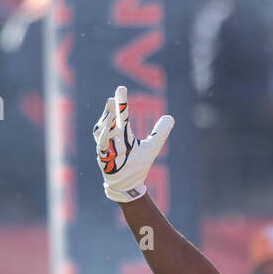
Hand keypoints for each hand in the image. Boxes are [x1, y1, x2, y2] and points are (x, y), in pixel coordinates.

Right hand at [93, 84, 172, 202]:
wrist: (129, 185)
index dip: (121, 102)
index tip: (121, 89)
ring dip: (106, 123)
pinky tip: (107, 132)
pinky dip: (104, 141)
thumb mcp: (152, 147)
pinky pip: (102, 149)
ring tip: (111, 112)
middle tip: (112, 99)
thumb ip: (160, 132)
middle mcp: (113, 138)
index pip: (122, 115)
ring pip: (102, 133)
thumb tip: (170, 117)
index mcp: (123, 133)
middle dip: (110, 110)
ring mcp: (107, 148)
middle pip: (109, 121)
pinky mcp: (104, 160)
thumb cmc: (137, 164)